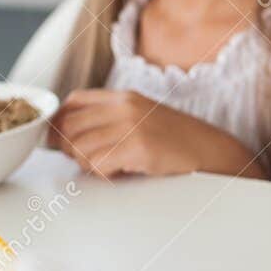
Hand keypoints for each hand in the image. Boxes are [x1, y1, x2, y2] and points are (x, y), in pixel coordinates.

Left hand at [48, 88, 239, 178]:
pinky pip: (98, 163)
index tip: (60, 142)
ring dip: (88, 164)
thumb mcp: (141, 118)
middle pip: (69, 127)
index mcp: (123, 97)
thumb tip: (66, 137)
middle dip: (70, 149)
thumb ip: (108, 120)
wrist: (212, 152)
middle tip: (90, 160)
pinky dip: (103, 173)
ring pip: (79, 149)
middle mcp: (124, 106)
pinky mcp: (139, 147)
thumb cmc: (176, 142)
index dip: (58, 124)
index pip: (72, 102)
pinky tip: (121, 171)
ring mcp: (132, 125)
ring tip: (110, 166)